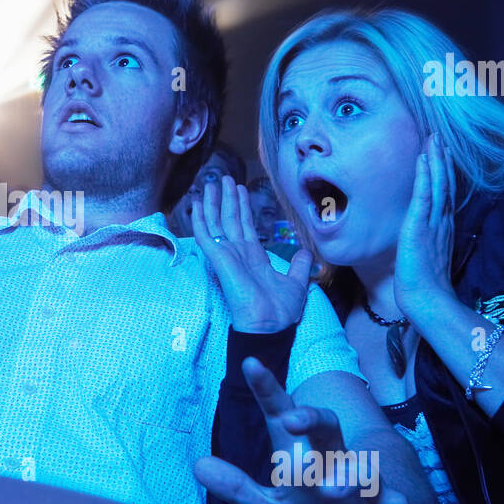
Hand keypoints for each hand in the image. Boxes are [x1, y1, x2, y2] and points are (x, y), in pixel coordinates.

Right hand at [191, 174, 311, 331]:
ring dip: (213, 202)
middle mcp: (238, 253)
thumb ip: (300, 266)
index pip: (245, 226)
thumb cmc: (281, 310)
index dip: (242, 207)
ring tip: (211, 183)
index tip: (241, 189)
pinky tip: (197, 203)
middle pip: (229, 219)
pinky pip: (206, 236)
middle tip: (223, 178)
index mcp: (254, 257)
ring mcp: (227, 255)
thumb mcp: (297, 283)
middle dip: (227, 198)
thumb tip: (306, 253)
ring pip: (217, 223)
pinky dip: (200, 220)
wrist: (271, 325)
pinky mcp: (219, 260)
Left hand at [195, 360, 419, 503]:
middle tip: (291, 419)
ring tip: (332, 490)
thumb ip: (239, 489)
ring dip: (348, 478)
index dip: (268, 392)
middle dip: (313, 419)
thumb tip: (198, 465)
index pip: (284, 418)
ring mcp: (367, 488)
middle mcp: (336, 462)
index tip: (250, 364)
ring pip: (363, 471)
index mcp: (303, 456)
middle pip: (328, 429)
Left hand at [394, 133, 455, 317]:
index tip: (441, 153)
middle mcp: (442, 221)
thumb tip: (420, 235)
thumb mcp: (426, 256)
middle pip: (445, 183)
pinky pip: (424, 195)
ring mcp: (433, 222)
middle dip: (442, 159)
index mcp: (443, 227)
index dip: (444, 172)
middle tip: (438, 136)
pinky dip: (424, 175)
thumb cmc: (423, 283)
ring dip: (435, 159)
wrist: (426, 299)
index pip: (445, 193)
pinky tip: (422, 158)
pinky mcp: (421, 226)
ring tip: (433, 138)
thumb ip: (427, 241)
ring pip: (438, 184)